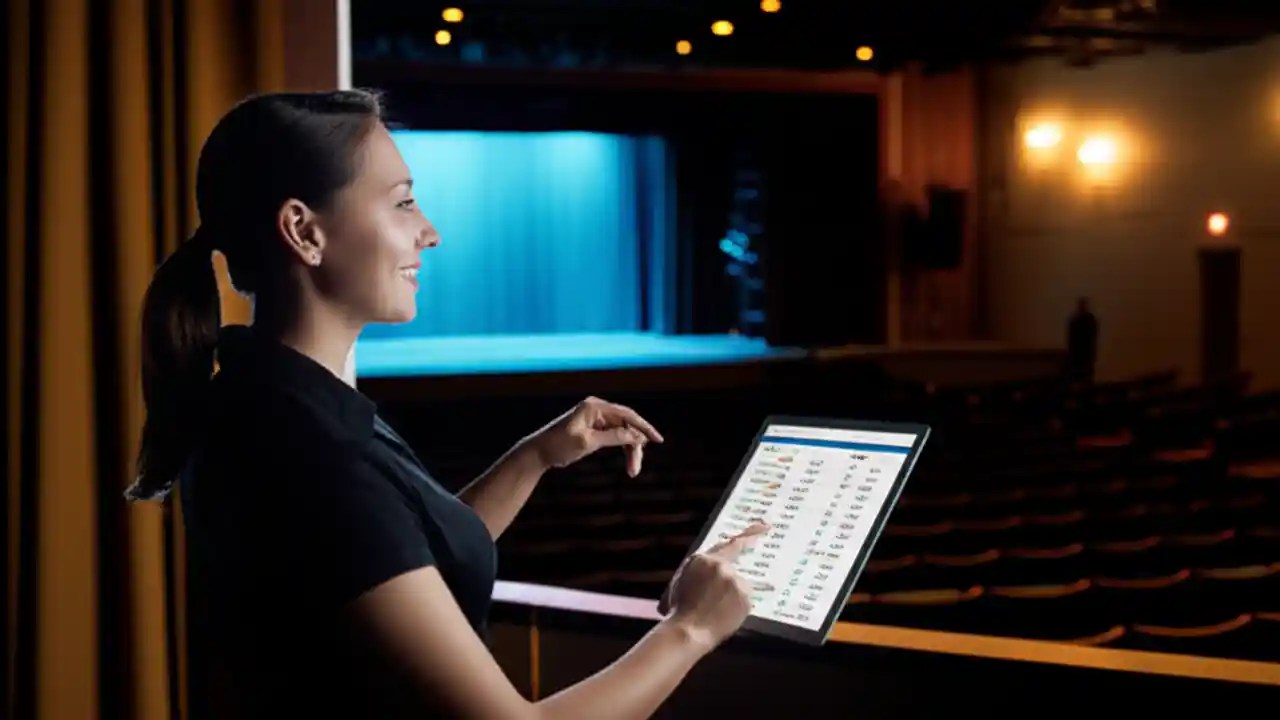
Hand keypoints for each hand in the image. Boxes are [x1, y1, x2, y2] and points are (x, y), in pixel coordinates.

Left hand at [527, 396, 664, 476]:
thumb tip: (637, 435)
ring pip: (622, 433)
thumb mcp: (588, 442)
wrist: (539, 452)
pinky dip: (621, 448)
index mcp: (594, 407)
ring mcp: (596, 419)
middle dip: (634, 446)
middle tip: (636, 469)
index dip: (644, 427)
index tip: (658, 439)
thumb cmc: (559, 445)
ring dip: (629, 450)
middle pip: (626, 425)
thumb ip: (614, 437)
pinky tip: (627, 461)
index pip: (626, 414)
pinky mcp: (594, 429)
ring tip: (632, 471)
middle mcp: (597, 410)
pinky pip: (614, 436)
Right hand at [658, 521, 769, 650]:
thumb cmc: (679, 610)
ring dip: (730, 596)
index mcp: (703, 558)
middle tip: (734, 577)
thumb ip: (698, 570)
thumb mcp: (681, 581)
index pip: (732, 543)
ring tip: (714, 612)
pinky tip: (723, 616)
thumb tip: (709, 569)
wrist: (688, 631)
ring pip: (738, 586)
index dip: (750, 534)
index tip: (765, 527)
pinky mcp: (744, 597)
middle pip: (735, 567)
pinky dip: (736, 608)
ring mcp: (735, 581)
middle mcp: (721, 565)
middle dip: (734, 575)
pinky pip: (743, 601)